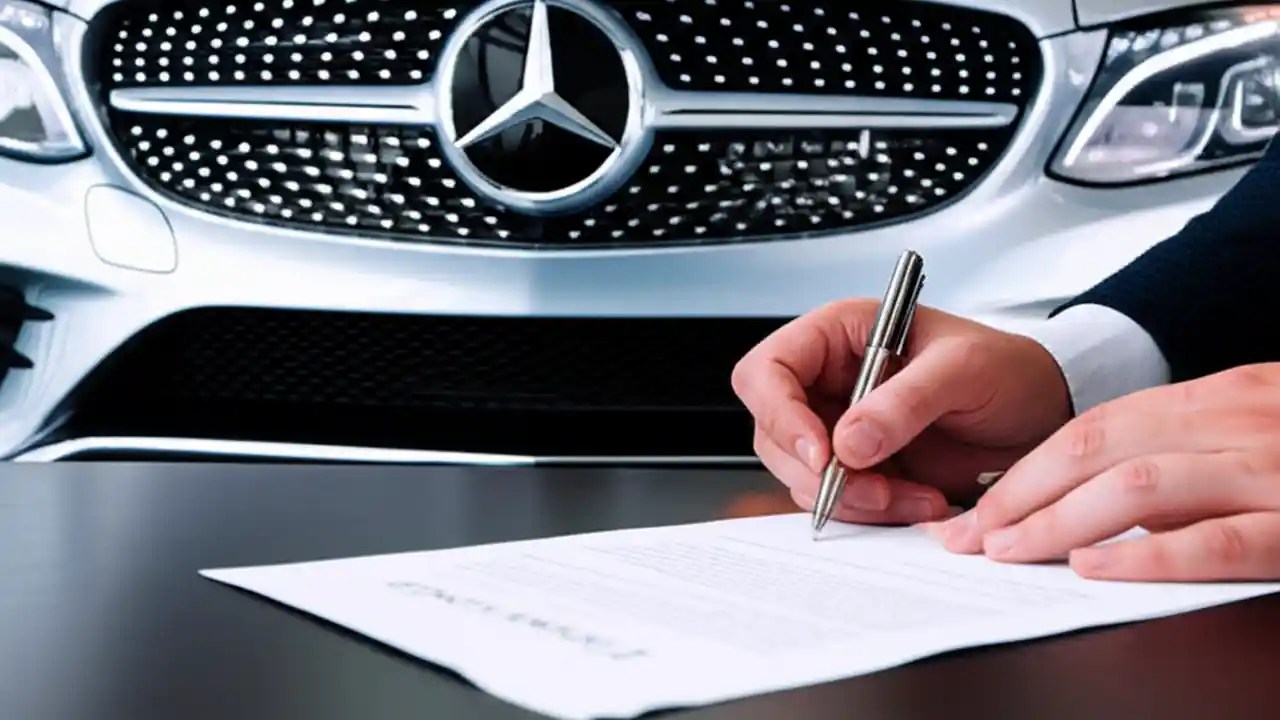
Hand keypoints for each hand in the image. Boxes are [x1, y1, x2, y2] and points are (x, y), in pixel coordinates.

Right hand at [731, 300, 1073, 525]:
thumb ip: (904, 402)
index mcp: (841, 334)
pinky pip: (837, 499)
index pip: (769, 370)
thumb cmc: (1009, 369)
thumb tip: (848, 441)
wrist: (1043, 416)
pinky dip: (872, 513)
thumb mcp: (965, 370)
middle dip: (820, 471)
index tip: (823, 452)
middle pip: (775, 431)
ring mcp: (840, 426)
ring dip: (850, 498)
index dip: (780, 413)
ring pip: (801, 473)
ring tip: (911, 497)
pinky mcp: (859, 467)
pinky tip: (918, 502)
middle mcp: (830, 380)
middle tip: (874, 488)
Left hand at [941, 364, 1279, 580]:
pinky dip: (1145, 554)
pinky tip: (1092, 566)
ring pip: (1138, 486)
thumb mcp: (1253, 428)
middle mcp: (1233, 423)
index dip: (1025, 471)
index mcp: (1217, 398)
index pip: (1094, 428)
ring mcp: (1266, 469)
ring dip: (1059, 520)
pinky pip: (1214, 541)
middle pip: (1097, 450)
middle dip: (1019, 495)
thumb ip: (1182, 455)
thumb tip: (1104, 504)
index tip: (977, 508)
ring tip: (1008, 551)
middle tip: (969, 536)